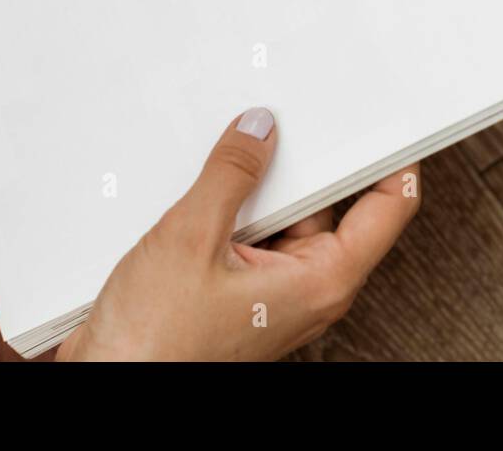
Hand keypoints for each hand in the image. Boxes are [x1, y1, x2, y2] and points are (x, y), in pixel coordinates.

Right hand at [57, 108, 420, 359]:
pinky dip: (239, 210)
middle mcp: (309, 291)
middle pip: (334, 205)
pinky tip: (211, 186)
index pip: (389, 207)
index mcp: (322, 281)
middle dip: (310, 163)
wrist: (108, 383)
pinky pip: (257, 236)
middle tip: (291, 119)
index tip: (389, 120)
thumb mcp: (190, 238)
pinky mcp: (244, 294)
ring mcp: (276, 294)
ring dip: (264, 188)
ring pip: (289, 218)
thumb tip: (257, 132)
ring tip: (236, 153)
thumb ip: (231, 176)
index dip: (394, 158)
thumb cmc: (154, 346)